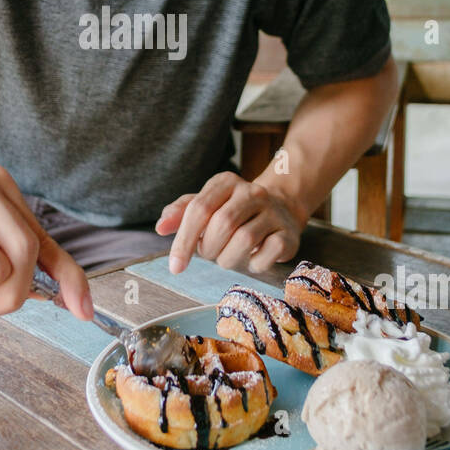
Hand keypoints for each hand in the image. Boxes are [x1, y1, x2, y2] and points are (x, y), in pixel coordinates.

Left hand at [154, 172, 302, 275]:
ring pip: (244, 240)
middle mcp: (251, 192)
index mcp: (225, 182)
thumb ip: (180, 213)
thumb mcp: (206, 205)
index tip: (175, 267)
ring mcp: (273, 211)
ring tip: (228, 256)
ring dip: (229, 259)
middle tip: (209, 253)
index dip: (184, 240)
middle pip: (222, 225)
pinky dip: (255, 264)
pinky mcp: (289, 232)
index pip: (199, 209)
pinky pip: (267, 254)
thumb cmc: (233, 210)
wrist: (281, 207)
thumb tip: (161, 227)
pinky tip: (253, 259)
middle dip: (209, 248)